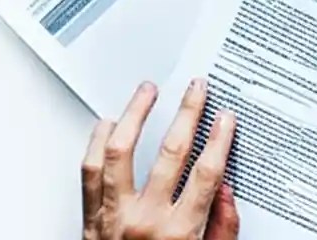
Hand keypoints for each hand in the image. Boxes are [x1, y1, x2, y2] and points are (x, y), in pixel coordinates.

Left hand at [81, 79, 239, 239]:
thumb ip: (221, 230)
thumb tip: (226, 192)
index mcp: (179, 234)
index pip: (206, 173)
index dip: (219, 139)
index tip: (226, 118)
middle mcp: (144, 221)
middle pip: (171, 153)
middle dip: (188, 114)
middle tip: (196, 90)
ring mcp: (113, 217)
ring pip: (121, 152)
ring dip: (136, 115)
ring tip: (147, 92)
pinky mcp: (89, 218)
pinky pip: (90, 171)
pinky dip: (97, 142)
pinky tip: (108, 122)